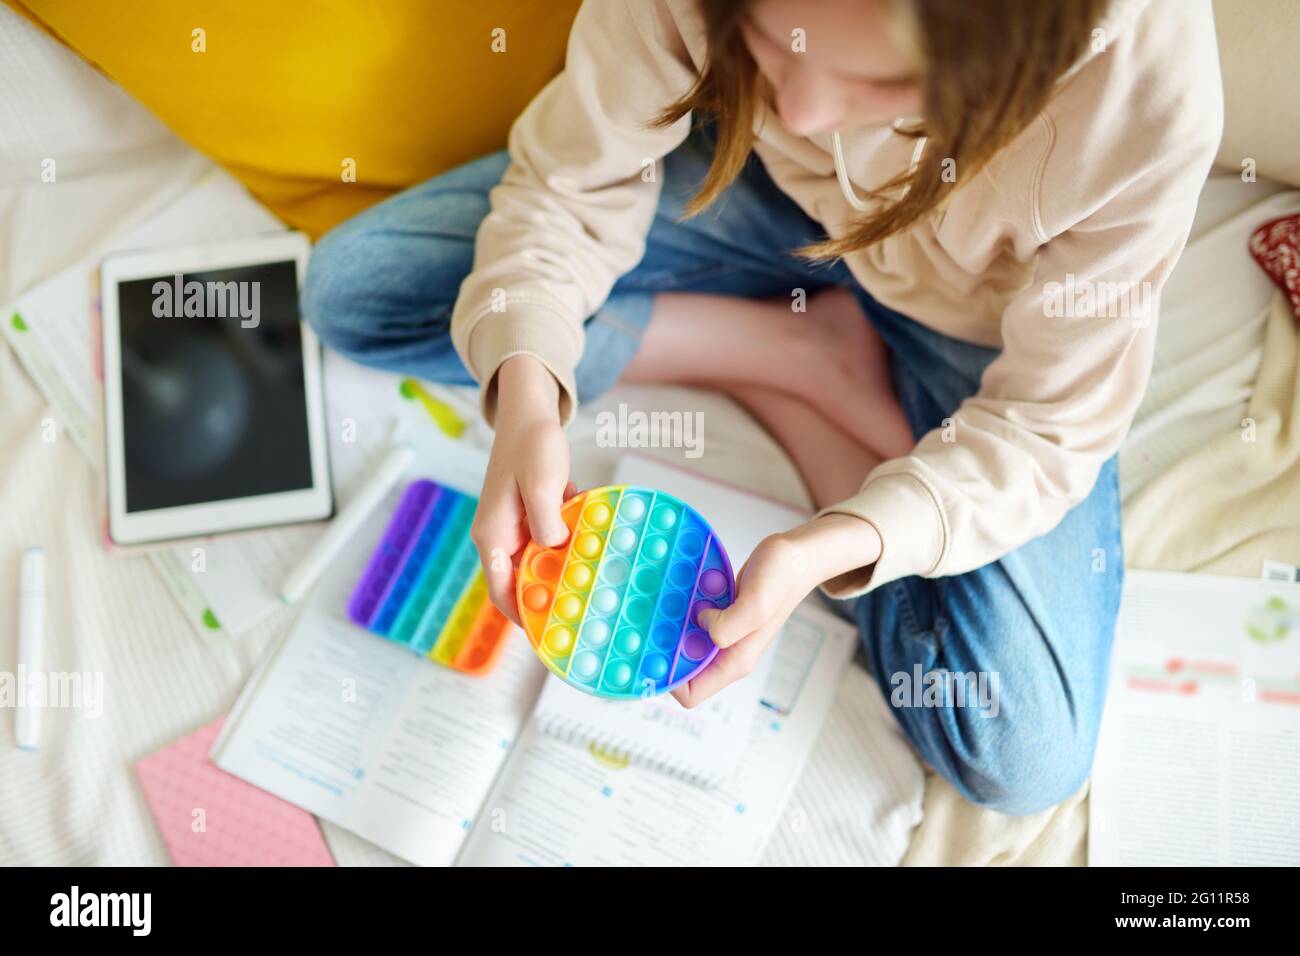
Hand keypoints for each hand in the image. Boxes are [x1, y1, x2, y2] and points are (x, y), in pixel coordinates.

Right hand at [471, 355, 573, 625]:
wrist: (529, 410)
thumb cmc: (531, 445)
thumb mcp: (543, 485)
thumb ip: (548, 523)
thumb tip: (558, 552)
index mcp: (493, 536)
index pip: (503, 593)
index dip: (524, 619)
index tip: (551, 636)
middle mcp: (500, 536)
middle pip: (524, 582)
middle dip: (552, 596)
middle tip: (585, 610)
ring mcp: (516, 526)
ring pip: (542, 561)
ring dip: (566, 566)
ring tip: (596, 575)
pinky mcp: (532, 514)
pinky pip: (553, 539)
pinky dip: (572, 540)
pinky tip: (592, 529)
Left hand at [672, 514, 882, 707]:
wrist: (796, 555)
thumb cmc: (782, 577)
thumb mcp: (757, 602)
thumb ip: (729, 624)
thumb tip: (701, 626)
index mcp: (735, 661)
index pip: (690, 694)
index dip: (667, 678)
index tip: (653, 650)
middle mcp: (726, 653)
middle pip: (680, 669)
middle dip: (661, 649)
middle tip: (651, 620)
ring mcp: (723, 635)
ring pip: (682, 643)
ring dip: (669, 625)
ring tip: (664, 600)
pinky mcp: (720, 615)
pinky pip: (689, 620)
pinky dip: (680, 606)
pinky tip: (680, 586)